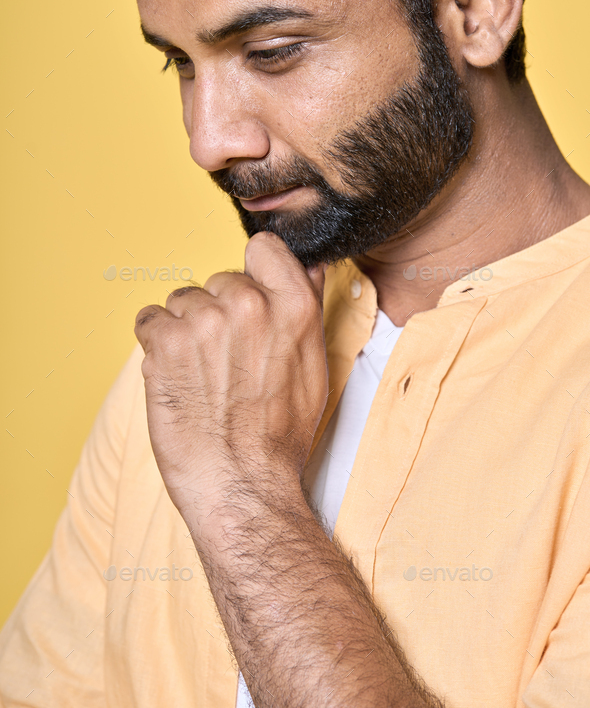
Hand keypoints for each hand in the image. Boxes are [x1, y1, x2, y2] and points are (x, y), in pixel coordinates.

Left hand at [134, 232, 328, 519]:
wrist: (240, 484)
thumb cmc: (278, 435)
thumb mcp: (315, 367)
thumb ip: (308, 308)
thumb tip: (308, 266)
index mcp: (292, 307)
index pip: (262, 249)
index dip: (254, 273)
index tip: (247, 296)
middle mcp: (249, 306)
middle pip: (220, 281)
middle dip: (219, 311)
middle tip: (225, 358)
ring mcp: (203, 321)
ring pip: (183, 300)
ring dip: (185, 328)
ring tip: (200, 372)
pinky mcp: (164, 341)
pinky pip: (150, 319)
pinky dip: (156, 343)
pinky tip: (175, 374)